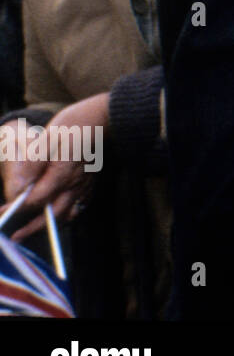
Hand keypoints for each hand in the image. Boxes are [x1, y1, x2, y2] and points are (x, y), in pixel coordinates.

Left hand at [0, 93, 107, 240]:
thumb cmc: (73, 126)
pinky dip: (67, 215)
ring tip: (34, 228)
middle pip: (52, 215)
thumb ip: (32, 166)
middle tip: (16, 236)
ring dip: (50, 224)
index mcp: (62, 174)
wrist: (101, 119)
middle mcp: (75, 184)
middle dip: (32, 228)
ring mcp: (84, 185)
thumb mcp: (47, 139)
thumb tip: (18, 189)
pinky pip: (79, 207)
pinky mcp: (90, 183)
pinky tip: (57, 214)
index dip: (16, 208)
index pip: (36, 200)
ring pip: (67, 214)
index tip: (2, 212)